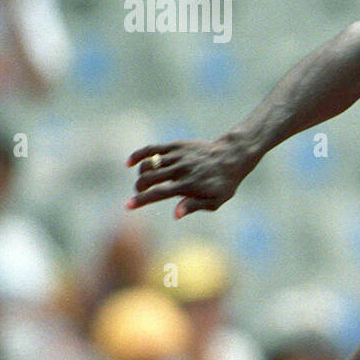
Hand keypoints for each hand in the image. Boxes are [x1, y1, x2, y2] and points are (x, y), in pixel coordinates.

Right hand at [125, 136, 256, 218]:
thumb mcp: (215, 200)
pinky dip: (139, 155)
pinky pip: (152, 148)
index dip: (141, 200)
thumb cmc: (223, 183)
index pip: (159, 193)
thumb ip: (194, 206)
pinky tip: (130, 163)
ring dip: (141, 175)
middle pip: (149, 178)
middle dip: (139, 188)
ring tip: (146, 181)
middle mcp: (181, 169)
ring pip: (149, 164)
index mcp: (189, 185)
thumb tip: (175, 214)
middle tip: (141, 192)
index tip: (128, 206)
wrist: (232, 156)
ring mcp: (178, 156)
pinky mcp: (176, 145)